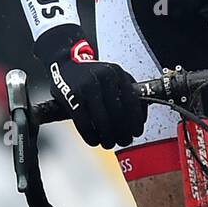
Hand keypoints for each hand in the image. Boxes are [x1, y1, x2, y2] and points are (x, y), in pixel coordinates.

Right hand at [35, 25, 145, 148]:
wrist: (65, 63)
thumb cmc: (92, 74)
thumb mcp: (113, 75)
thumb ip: (128, 92)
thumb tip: (141, 118)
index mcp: (116, 72)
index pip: (131, 101)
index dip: (135, 120)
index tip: (136, 132)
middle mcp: (103, 78)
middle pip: (118, 114)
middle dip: (122, 133)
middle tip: (123, 141)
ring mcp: (86, 87)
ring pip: (102, 121)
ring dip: (107, 137)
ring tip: (108, 143)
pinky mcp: (71, 96)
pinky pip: (84, 123)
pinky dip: (90, 136)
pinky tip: (94, 140)